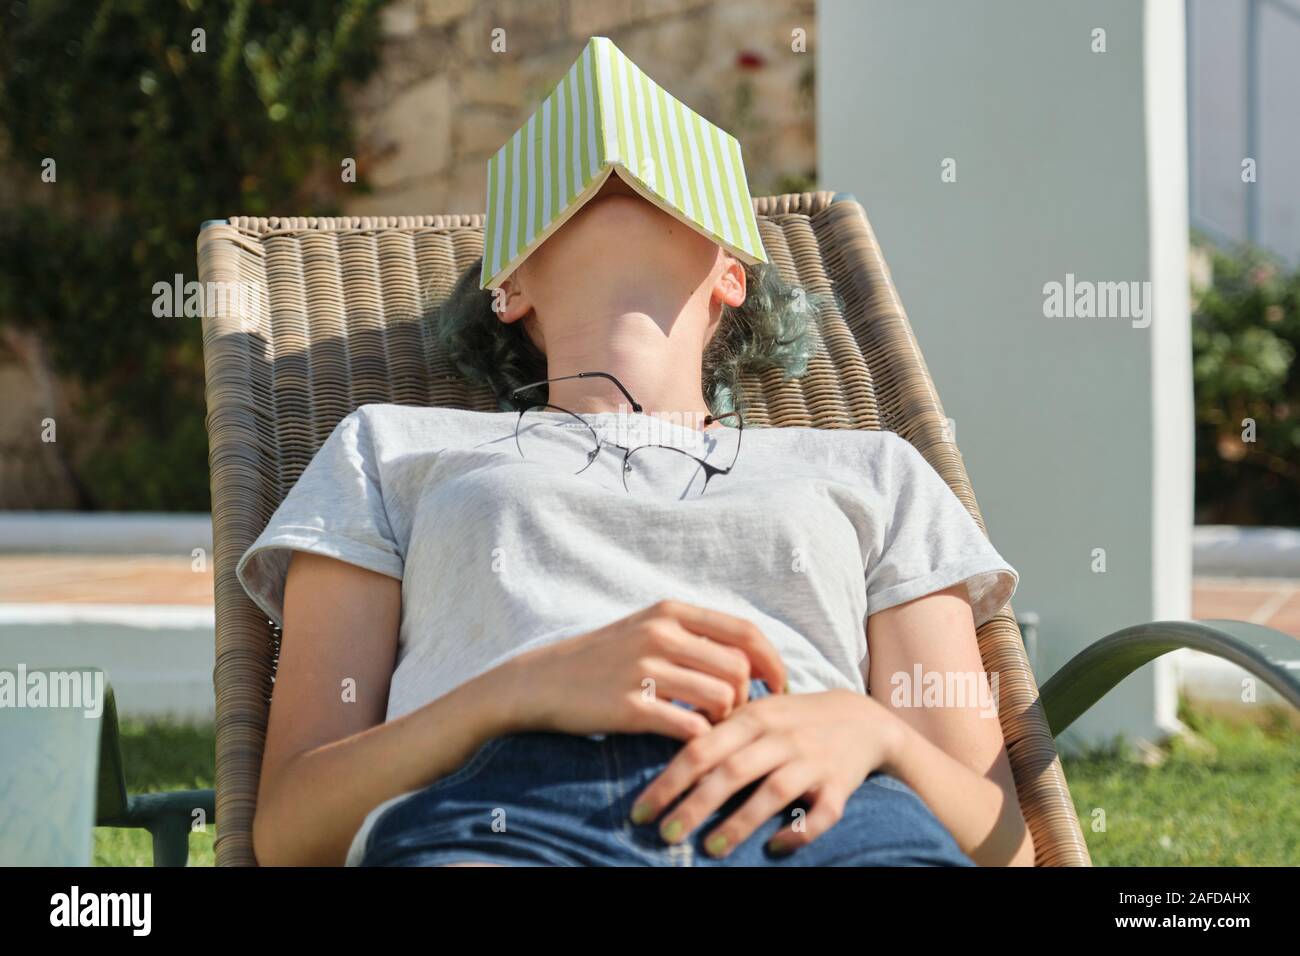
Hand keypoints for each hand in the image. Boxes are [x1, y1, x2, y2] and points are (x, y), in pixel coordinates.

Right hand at [498, 600, 787, 740]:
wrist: (541, 681)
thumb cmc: (602, 658)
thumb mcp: (646, 628)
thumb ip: (693, 634)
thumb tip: (749, 655)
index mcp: (670, 612)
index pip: (745, 631)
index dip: (772, 661)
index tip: (778, 686)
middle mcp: (660, 634)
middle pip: (739, 669)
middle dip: (747, 698)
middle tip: (734, 715)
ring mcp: (644, 670)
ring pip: (721, 698)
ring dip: (725, 720)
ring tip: (709, 726)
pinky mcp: (630, 707)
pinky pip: (690, 728)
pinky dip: (701, 739)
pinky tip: (690, 741)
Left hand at [629, 689, 902, 857]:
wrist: (863, 718)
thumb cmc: (793, 719)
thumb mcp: (755, 712)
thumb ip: (716, 729)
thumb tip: (661, 748)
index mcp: (752, 718)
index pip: (701, 748)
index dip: (668, 781)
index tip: (640, 810)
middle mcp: (780, 738)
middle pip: (730, 772)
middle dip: (694, 806)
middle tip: (665, 835)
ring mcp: (811, 761)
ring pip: (772, 793)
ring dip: (740, 823)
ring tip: (711, 850)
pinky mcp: (840, 785)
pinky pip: (822, 813)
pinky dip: (800, 831)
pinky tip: (776, 848)